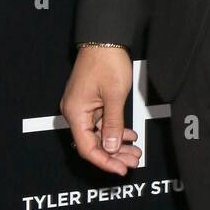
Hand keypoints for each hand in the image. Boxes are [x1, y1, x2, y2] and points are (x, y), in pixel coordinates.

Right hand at [60, 47, 141, 175]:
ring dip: (116, 144)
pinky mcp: (89, 102)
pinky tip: (129, 136)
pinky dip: (114, 130)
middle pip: (92, 143)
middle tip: (133, 161)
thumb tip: (111, 148)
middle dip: (113, 154)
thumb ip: (113, 124)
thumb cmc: (107, 62)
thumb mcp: (114, 95)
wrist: (104, 39)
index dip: (104, 161)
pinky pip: (100, 123)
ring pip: (98, 134)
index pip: (87, 148)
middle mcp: (74, 112)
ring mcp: (81, 107)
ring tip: (135, 152)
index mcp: (75, 113)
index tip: (120, 169)